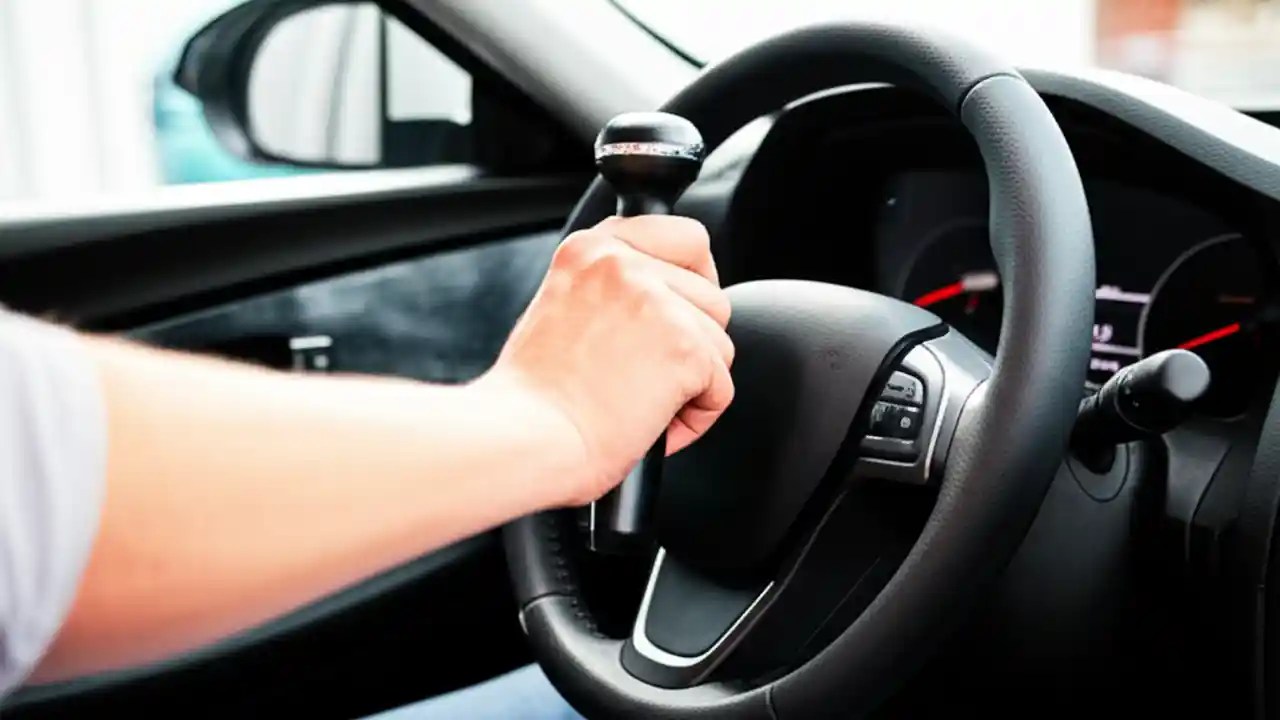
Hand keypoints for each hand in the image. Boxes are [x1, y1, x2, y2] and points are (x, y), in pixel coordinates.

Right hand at [488, 216, 734, 505]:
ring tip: (641, 405)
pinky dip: (696, 417)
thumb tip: (662, 302)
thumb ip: (611, 290)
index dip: (692, 282)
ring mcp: (656, 302)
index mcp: (591, 249)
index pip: (685, 237)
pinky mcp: (684, 347)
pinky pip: (721, 388)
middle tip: (652, 373)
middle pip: (711, 293)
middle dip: (695, 339)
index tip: (677, 313)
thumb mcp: (562, 308)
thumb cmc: (533, 399)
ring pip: (719, 343)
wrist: (524, 439)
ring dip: (693, 382)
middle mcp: (624, 263)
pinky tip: (650, 426)